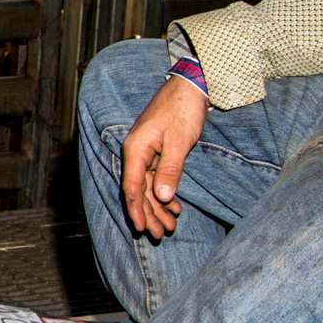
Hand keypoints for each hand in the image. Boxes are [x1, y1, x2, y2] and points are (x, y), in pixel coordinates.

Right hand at [120, 76, 207, 240]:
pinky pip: (158, 177)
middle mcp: (137, 152)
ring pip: (150, 186)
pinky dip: (166, 193)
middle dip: (150, 213)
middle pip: (140, 190)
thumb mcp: (180, 141)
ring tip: (171, 226)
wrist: (190, 87)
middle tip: (161, 234)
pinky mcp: (158, 152)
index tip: (141, 227)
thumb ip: (171, 170)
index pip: (132, 186)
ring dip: (159, 206)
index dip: (136, 209)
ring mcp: (147, 152)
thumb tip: (163, 197)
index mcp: (136, 149)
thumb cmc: (182, 109)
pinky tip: (175, 207)